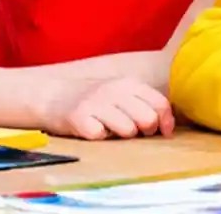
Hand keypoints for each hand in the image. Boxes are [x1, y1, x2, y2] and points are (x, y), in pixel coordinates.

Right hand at [40, 77, 175, 139]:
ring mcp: (95, 103)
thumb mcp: (120, 93)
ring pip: (127, 130)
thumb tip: (169, 127)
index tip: (162, 132)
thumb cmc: (94, 99)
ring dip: (120, 136)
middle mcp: (113, 89)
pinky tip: (92, 129)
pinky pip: (101, 136)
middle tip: (133, 131)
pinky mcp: (79, 118)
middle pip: (147, 119)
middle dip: (145, 131)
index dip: (166, 122)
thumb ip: (144, 104)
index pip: (160, 103)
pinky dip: (99, 137)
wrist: (52, 95)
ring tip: (109, 128)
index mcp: (128, 83)